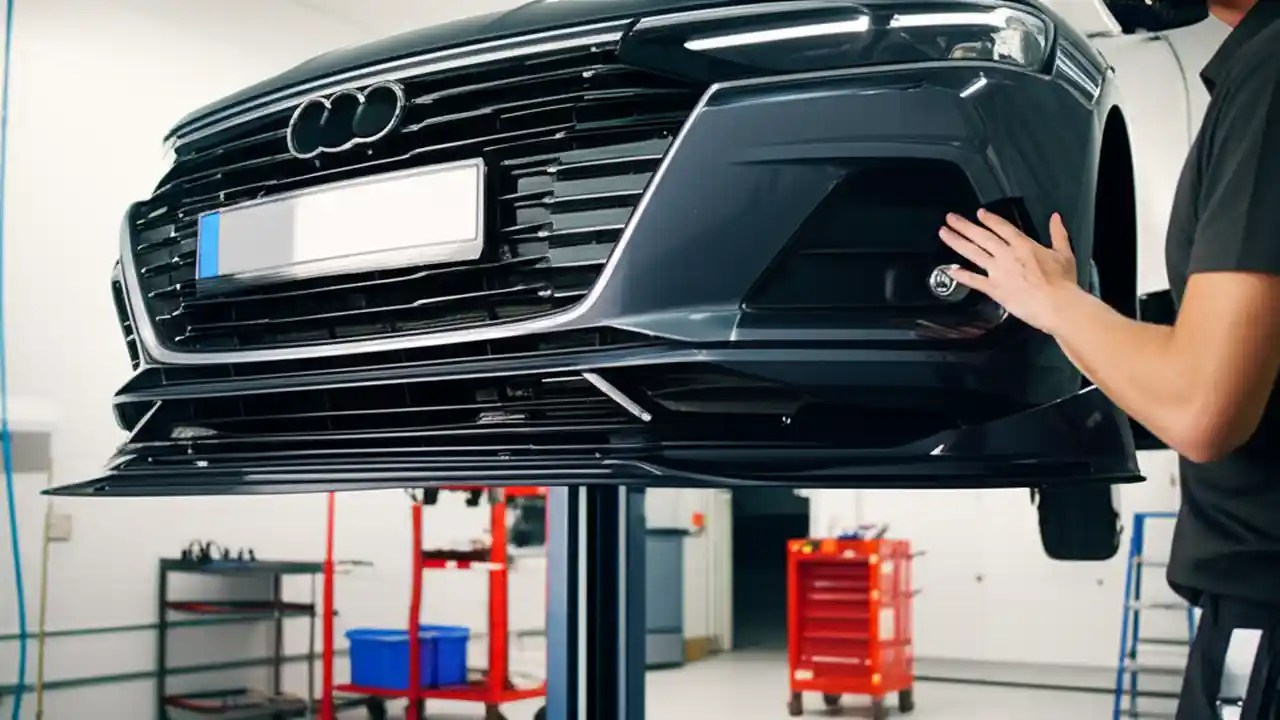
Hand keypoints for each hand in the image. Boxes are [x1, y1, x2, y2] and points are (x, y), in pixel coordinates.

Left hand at [938, 209, 1080, 333]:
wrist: (1057, 305)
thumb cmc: (1063, 283)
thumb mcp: (1064, 253)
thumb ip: (1058, 233)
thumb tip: (1056, 218)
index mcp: (1023, 245)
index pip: (1001, 226)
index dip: (988, 219)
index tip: (979, 213)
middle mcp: (1007, 255)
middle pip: (981, 235)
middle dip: (964, 225)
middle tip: (951, 218)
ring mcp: (998, 271)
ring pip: (972, 252)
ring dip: (956, 241)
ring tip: (944, 233)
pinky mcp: (994, 289)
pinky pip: (973, 280)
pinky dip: (960, 275)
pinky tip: (949, 270)